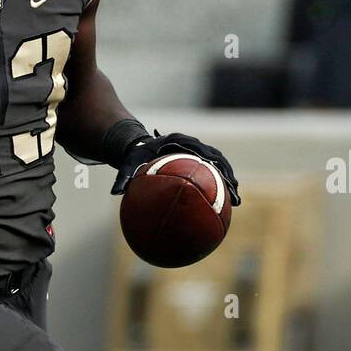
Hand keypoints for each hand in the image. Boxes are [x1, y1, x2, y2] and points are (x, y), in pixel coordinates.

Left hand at [111, 130, 240, 205]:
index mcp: (179, 142)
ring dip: (229, 182)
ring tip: (236, 201)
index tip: (218, 172)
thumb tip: (114, 193)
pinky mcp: (198, 164)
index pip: (200, 150)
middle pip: (217, 159)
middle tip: (235, 191)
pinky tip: (222, 208)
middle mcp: (193, 146)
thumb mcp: (128, 164)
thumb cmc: (135, 156)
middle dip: (227, 175)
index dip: (211, 161)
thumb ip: (123, 177)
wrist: (140, 148)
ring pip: (219, 167)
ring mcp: (198, 154)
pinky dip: (219, 188)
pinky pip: (212, 176)